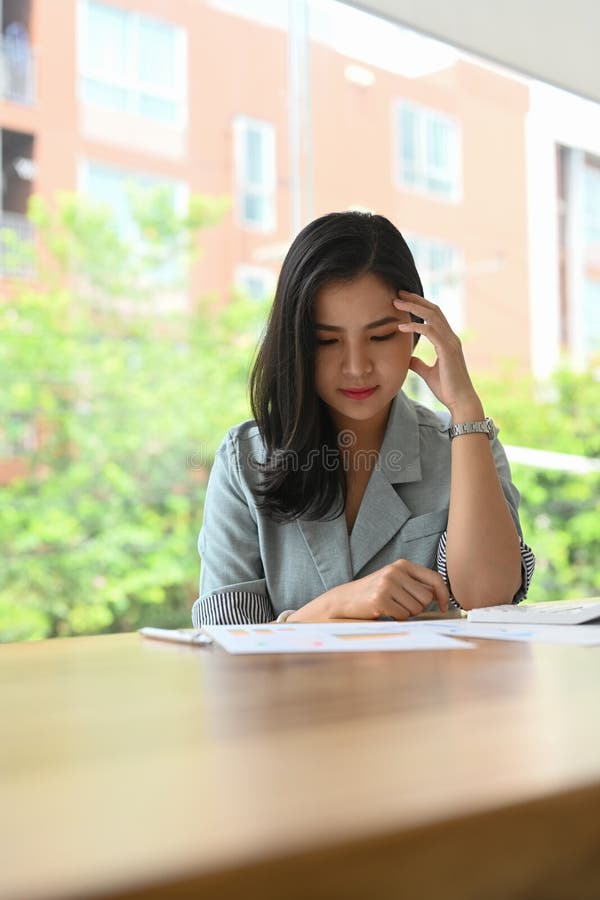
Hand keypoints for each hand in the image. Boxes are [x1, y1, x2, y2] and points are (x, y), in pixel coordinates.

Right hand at [289, 559, 449, 622]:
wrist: (345, 599)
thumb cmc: (374, 592)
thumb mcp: (395, 581)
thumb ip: (415, 584)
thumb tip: (439, 595)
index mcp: (402, 565)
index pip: (434, 578)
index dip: (443, 594)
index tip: (443, 605)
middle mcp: (395, 571)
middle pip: (426, 597)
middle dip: (418, 607)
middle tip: (401, 605)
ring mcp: (387, 584)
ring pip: (416, 608)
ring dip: (407, 613)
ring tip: (391, 607)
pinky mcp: (380, 598)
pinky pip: (402, 615)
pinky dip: (396, 618)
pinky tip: (384, 611)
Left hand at [393, 291, 481, 417]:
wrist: (460, 401)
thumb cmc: (447, 389)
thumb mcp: (428, 373)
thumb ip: (418, 364)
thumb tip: (408, 359)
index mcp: (447, 341)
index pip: (433, 316)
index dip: (419, 306)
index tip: (403, 300)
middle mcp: (451, 338)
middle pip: (433, 310)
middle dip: (415, 300)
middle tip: (398, 293)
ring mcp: (450, 343)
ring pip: (432, 316)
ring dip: (413, 308)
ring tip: (397, 303)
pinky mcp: (447, 350)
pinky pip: (430, 332)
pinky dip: (415, 327)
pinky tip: (401, 327)